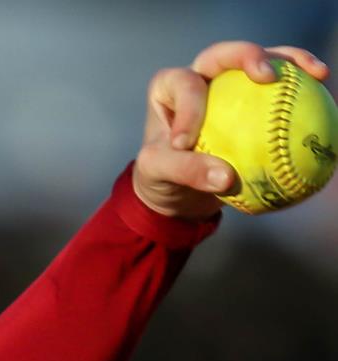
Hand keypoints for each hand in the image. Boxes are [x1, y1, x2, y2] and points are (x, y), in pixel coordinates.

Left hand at [135, 40, 329, 218]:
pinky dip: (306, 91)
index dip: (191, 108)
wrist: (180, 186)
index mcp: (170, 87)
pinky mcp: (256, 95)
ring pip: (262, 60)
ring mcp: (230, 82)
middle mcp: (200, 76)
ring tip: (317, 73)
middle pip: (225, 54)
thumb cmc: (163, 177)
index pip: (184, 85)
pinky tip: (327, 100)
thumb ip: (187, 172)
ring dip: (291, 61)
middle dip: (247, 56)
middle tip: (267, 75)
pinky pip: (285, 89)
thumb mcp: (160, 175)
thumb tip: (227, 178)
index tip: (188, 142)